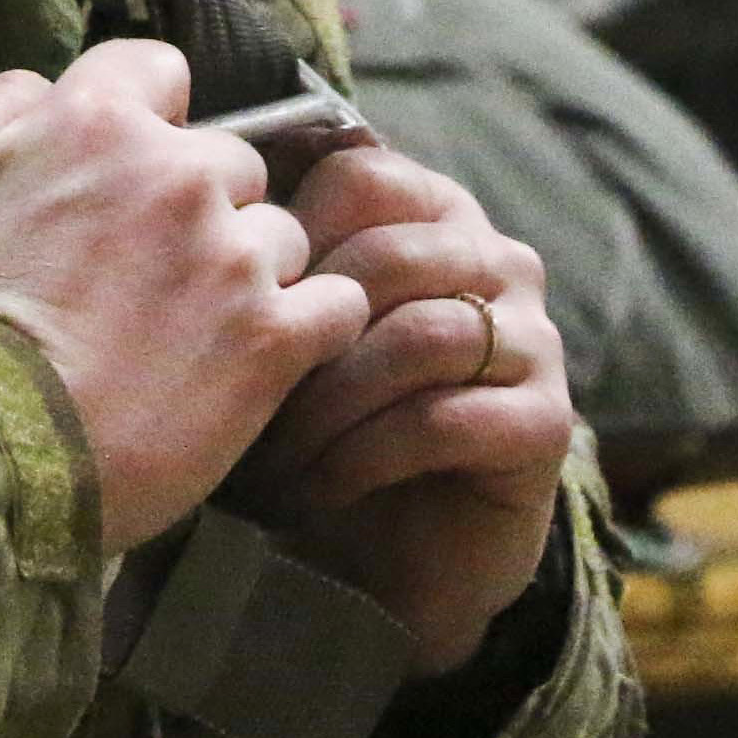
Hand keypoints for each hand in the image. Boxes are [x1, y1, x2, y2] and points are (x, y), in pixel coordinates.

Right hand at [0, 37, 368, 557]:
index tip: (138, 170)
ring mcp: (233, 254)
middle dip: (203, 212)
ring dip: (254, 276)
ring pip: (282, 235)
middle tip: (157, 279)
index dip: (153, 119)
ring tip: (198, 337)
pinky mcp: (274, 335)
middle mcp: (179, 173)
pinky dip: (314, 329)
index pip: (161, 69)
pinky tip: (272, 359)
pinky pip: (336, 306)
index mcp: (96, 125)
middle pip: (231, 162)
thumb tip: (34, 88)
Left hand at [236, 144, 572, 674]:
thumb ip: (275, 274)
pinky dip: (361, 459)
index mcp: (437, 215)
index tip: (234, 315)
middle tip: (237, 408)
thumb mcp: (295, 341)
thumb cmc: (331, 429)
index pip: (361, 178)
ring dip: (327, 407)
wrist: (399, 559)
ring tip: (271, 463)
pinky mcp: (544, 422)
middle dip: (300, 339)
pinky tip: (317, 491)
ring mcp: (533, 339)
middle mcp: (499, 261)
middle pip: (389, 257)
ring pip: (420, 336)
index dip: (286, 240)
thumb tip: (192, 228)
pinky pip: (443, 419)